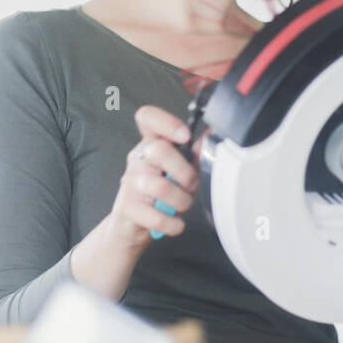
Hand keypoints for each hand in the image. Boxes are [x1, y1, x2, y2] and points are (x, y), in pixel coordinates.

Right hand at [106, 104, 205, 250]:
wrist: (134, 225)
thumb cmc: (162, 194)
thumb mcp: (183, 171)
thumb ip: (197, 154)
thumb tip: (215, 134)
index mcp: (151, 143)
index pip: (147, 117)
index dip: (166, 122)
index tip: (185, 136)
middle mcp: (138, 159)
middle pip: (158, 149)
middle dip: (184, 172)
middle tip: (191, 184)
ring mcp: (130, 182)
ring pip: (159, 186)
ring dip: (181, 200)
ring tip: (182, 204)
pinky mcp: (127, 208)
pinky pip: (156, 216)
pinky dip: (173, 223)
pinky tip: (176, 223)